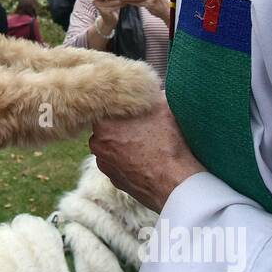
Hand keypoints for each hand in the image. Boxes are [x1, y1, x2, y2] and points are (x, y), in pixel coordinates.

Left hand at [88, 94, 204, 212]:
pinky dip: (127, 161)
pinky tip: (145, 160)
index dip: (118, 105)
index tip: (131, 105)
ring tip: (145, 144)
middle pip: (106, 128)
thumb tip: (151, 88)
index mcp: (104, 124)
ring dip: (123, 144)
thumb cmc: (167, 144)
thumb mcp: (163, 108)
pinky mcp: (114, 180)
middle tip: (140, 125)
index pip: (104, 107)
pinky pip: (118, 164)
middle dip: (120, 125)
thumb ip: (151, 94)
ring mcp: (104, 164)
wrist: (174, 183)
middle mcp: (97, 144)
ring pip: (111, 147)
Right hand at [92, 0, 122, 26]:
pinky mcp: (103, 12)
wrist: (109, 18)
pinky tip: (124, 4)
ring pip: (109, 2)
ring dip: (118, 1)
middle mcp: (96, 0)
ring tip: (125, 0)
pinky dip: (119, 6)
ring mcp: (99, 6)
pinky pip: (112, 8)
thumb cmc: (111, 5)